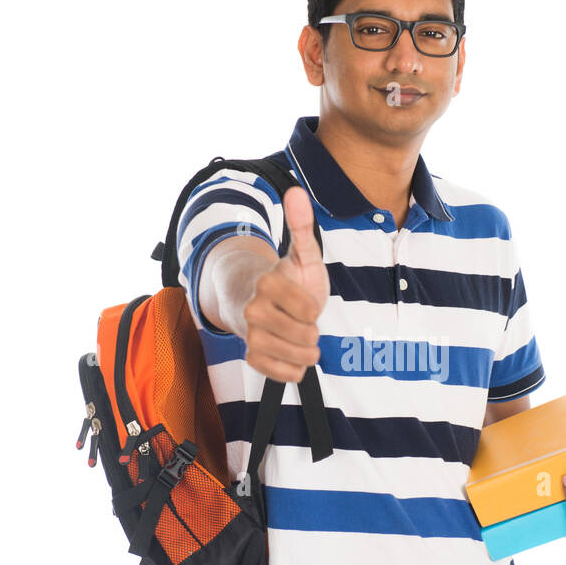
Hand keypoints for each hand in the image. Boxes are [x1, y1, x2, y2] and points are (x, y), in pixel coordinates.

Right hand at [242, 186, 329, 382]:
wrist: (260, 305)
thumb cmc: (289, 280)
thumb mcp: (302, 253)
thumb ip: (301, 225)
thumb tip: (296, 191)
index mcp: (268, 282)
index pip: (308, 307)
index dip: (315, 307)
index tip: (308, 302)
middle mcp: (253, 309)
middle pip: (303, 334)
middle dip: (312, 331)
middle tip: (306, 323)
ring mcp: (251, 335)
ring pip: (294, 356)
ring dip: (307, 351)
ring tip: (303, 340)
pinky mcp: (252, 357)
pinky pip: (282, 373)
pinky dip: (294, 369)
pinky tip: (292, 355)